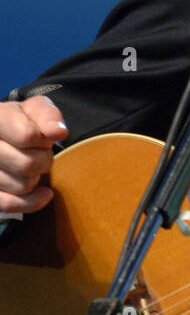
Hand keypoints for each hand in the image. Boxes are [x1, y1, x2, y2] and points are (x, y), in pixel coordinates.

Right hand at [0, 96, 67, 214]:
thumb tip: (58, 132)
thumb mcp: (35, 109)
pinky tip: (42, 192)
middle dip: (43, 161)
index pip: (26, 136)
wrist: (2, 135)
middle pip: (27, 165)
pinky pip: (9, 204)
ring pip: (21, 186)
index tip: (42, 138)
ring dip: (36, 178)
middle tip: (40, 153)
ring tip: (31, 165)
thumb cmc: (21, 121)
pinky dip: (32, 201)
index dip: (43, 140)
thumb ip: (49, 116)